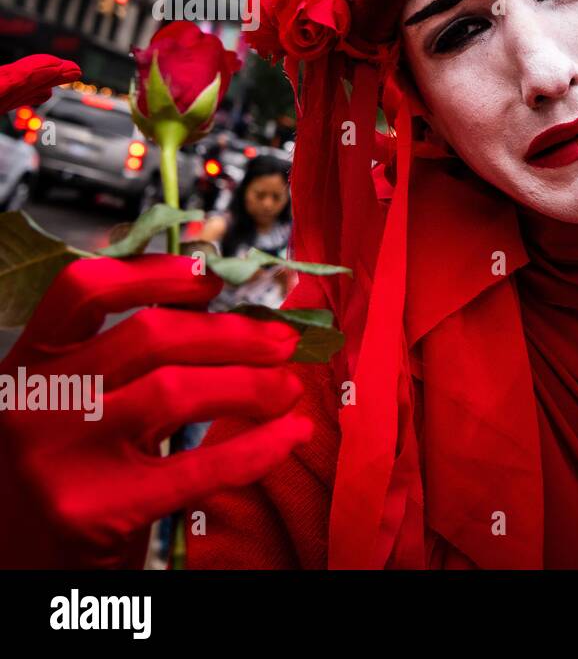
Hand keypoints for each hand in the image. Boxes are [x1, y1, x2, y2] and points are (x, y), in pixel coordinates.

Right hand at [0, 254, 312, 567]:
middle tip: (284, 343)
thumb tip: (228, 314)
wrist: (24, 565)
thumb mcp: (71, 404)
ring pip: (176, 391)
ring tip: (288, 390)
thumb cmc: (69, 474)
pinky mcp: (94, 510)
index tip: (212, 281)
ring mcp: (60, 457)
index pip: (83, 289)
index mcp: (27, 364)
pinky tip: (289, 436)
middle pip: (150, 336)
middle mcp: (35, 402)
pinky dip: (256, 449)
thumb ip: (122, 359)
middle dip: (233, 335)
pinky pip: (197, 467)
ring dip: (251, 386)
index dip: (154, 274)